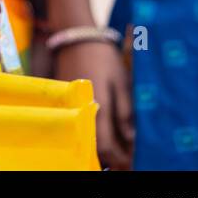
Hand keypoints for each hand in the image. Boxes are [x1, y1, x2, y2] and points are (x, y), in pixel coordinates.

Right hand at [53, 40, 133, 169]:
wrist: (76, 37)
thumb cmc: (103, 57)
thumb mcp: (121, 81)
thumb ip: (125, 111)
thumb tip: (131, 138)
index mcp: (97, 107)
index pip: (106, 146)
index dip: (120, 157)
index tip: (132, 160)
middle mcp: (80, 112)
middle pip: (95, 147)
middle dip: (112, 155)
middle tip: (127, 155)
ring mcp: (70, 108)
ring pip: (86, 138)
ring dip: (102, 146)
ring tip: (119, 144)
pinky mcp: (66, 103)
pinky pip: (80, 126)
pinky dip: (93, 133)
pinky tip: (106, 130)